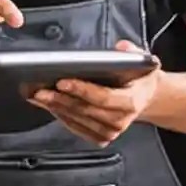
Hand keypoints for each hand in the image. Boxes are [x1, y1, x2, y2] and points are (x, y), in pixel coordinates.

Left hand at [28, 40, 162, 146]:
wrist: (146, 98)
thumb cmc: (140, 79)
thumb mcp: (142, 60)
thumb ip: (131, 52)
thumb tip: (122, 47)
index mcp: (131, 102)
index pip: (102, 97)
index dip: (80, 90)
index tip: (62, 81)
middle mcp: (120, 120)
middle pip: (84, 110)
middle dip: (60, 99)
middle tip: (40, 90)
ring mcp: (110, 131)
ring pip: (77, 120)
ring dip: (56, 108)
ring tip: (39, 96)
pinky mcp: (102, 137)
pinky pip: (77, 128)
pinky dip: (61, 116)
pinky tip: (50, 106)